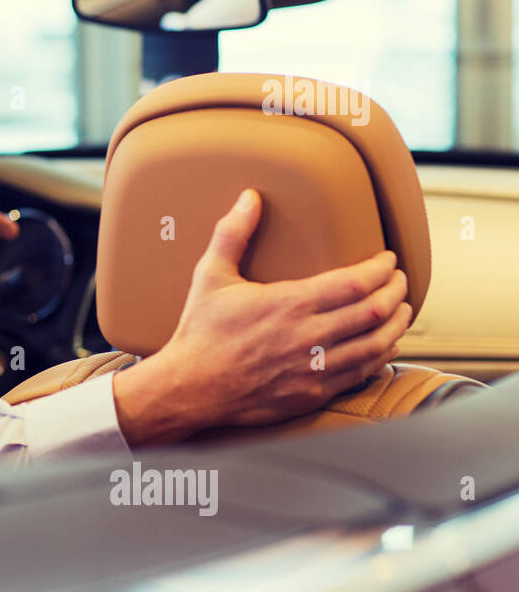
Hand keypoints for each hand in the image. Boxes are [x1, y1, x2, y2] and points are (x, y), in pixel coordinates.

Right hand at [112, 189, 411, 444]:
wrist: (189, 387)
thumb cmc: (199, 332)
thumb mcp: (210, 276)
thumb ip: (232, 234)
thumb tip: (249, 198)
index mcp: (288, 304)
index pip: (355, 282)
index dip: (381, 269)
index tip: (388, 260)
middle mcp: (308, 337)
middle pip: (375, 312)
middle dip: (396, 292)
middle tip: (400, 281)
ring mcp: (313, 368)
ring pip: (376, 344)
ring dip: (396, 325)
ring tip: (401, 310)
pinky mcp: (312, 393)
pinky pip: (361, 374)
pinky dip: (381, 356)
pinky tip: (383, 345)